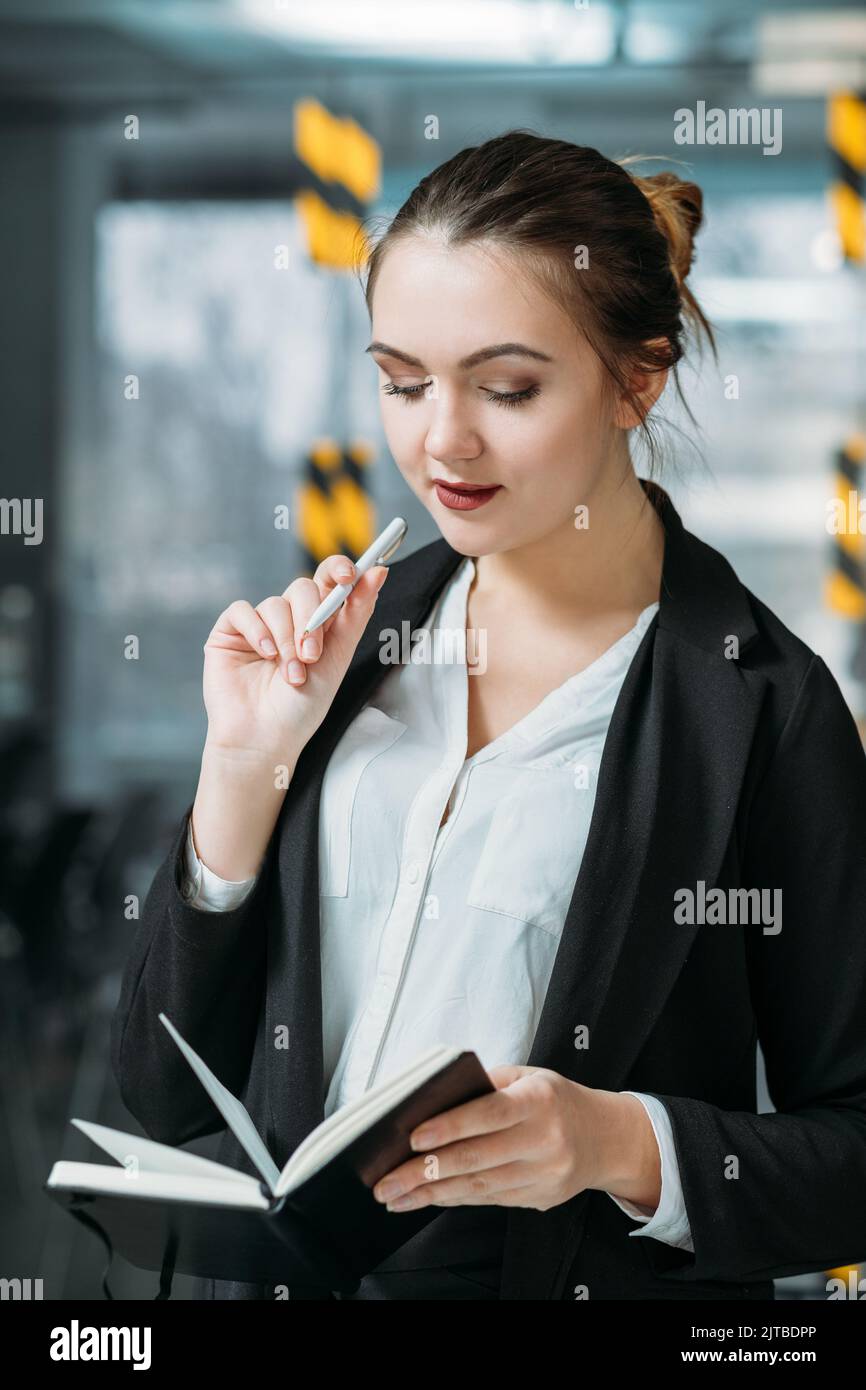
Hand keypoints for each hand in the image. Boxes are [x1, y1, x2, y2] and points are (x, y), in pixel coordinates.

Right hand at [201, 554, 389, 759]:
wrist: (265, 739)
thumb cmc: (302, 707)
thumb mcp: (337, 659)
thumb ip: (356, 614)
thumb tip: (378, 572)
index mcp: (319, 622)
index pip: (329, 580)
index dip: (340, 569)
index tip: (349, 575)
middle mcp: (289, 619)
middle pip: (303, 587)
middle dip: (311, 618)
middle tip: (312, 654)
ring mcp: (259, 624)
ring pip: (276, 603)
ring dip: (287, 639)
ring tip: (289, 673)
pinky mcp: (230, 632)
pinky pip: (243, 610)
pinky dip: (257, 631)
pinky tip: (264, 656)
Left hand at [372, 1065, 660, 1213]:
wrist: (606, 1138)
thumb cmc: (556, 1100)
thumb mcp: (528, 1076)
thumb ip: (486, 1085)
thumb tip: (434, 1097)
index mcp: (539, 1100)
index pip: (488, 1114)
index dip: (450, 1127)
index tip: (413, 1138)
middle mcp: (544, 1140)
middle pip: (476, 1158)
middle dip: (424, 1172)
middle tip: (386, 1180)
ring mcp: (544, 1174)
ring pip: (478, 1187)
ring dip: (431, 1194)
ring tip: (395, 1197)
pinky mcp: (539, 1198)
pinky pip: (489, 1200)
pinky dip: (454, 1200)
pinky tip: (427, 1199)